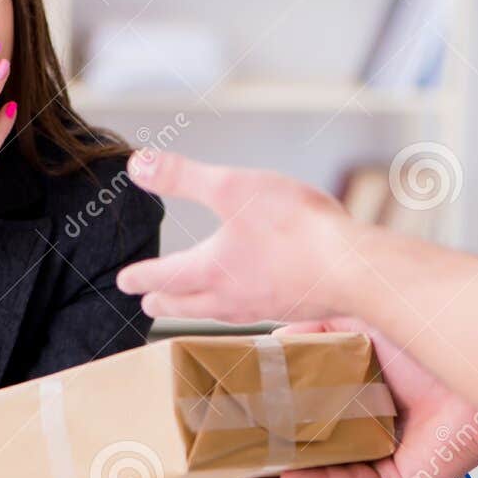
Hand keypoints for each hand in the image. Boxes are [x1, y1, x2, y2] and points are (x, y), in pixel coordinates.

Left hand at [116, 150, 359, 322]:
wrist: (354, 269)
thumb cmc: (294, 227)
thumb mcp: (232, 188)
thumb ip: (182, 177)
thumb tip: (136, 165)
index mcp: (211, 270)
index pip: (164, 276)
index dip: (141, 276)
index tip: (123, 281)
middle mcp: (233, 297)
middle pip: (187, 304)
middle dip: (165, 302)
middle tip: (149, 303)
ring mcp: (265, 306)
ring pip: (220, 312)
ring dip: (198, 309)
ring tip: (194, 304)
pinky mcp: (294, 307)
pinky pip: (254, 312)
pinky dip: (237, 308)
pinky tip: (252, 299)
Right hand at [218, 318, 477, 477]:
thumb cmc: (435, 344)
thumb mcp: (355, 326)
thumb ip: (312, 332)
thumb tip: (271, 341)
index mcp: (342, 408)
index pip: (286, 432)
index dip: (251, 443)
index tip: (217, 448)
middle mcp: (356, 438)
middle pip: (292, 470)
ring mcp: (373, 463)